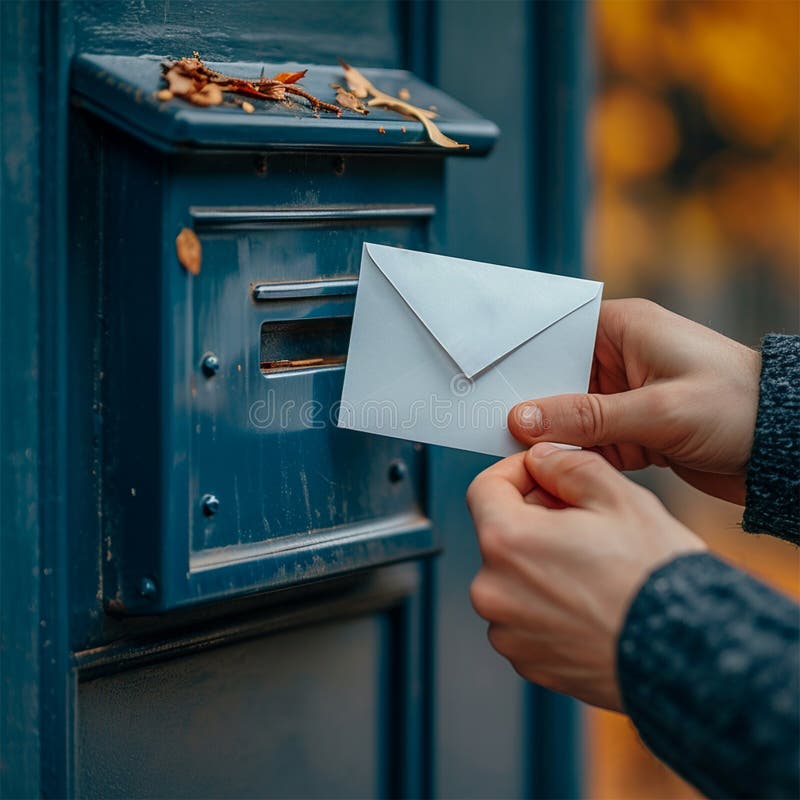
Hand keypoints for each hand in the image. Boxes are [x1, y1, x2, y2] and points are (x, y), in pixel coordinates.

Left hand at [466, 443, 704, 710]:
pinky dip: (547, 604)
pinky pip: (525, 617)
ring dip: (541, 564)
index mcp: (507, 542)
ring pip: (513, 577)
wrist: (690, 655)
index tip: (542, 474)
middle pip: (500, 534)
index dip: (516, 473)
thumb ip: (567, 465)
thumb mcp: (618, 496)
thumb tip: (542, 460)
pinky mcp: (528, 661)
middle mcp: (494, 591)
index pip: (484, 489)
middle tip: (583, 522)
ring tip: (593, 568)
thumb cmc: (656, 580)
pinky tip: (590, 602)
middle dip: (535, 519)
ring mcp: (508, 632)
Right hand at [508, 299, 760, 504]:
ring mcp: (624, 396)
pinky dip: (576, 456)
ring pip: (568, 415)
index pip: (556, 333)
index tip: (487, 375)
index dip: (522, 354)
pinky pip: (589, 441)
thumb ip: (587, 416)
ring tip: (516, 453)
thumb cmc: (736, 406)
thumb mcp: (658, 410)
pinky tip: (555, 470)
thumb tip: (522, 418)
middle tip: (491, 422)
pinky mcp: (632, 429)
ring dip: (552, 436)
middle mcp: (618, 358)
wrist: (786, 447)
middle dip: (530, 403)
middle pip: (555, 377)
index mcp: (623, 329)